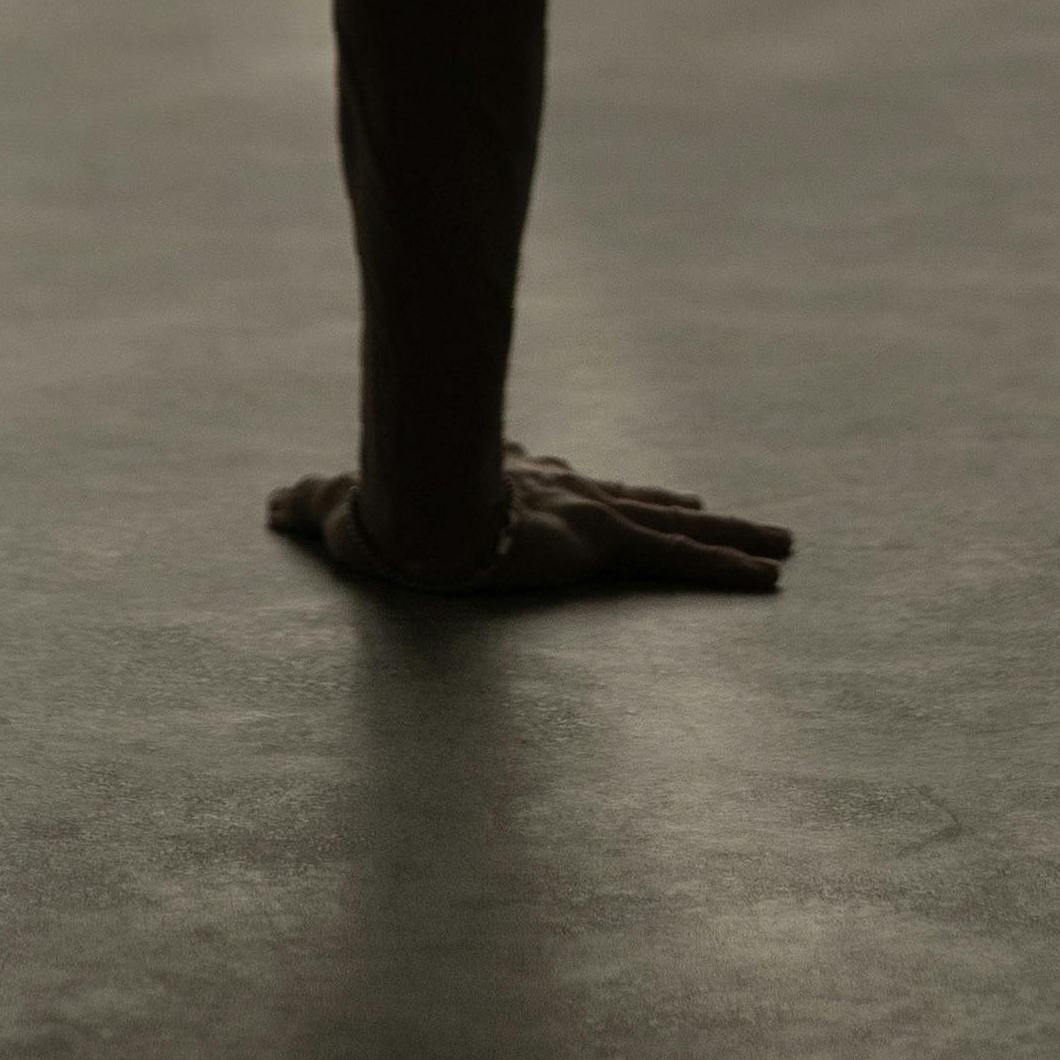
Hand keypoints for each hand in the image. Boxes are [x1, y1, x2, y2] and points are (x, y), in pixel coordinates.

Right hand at [270, 442, 790, 600]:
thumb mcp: (348, 514)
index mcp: (510, 486)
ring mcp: (591, 513)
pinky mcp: (607, 540)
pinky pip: (683, 560)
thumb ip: (320, 509)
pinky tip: (776, 574)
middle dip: (689, 511)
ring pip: (680, 526)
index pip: (567, 486)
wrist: (410, 505)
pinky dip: (731, 566)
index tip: (628, 494)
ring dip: (737, 534)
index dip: (600, 491)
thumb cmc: (379, 509)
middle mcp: (563, 491)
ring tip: (790, 544)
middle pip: (640, 501)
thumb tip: (270, 505)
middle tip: (738, 516)